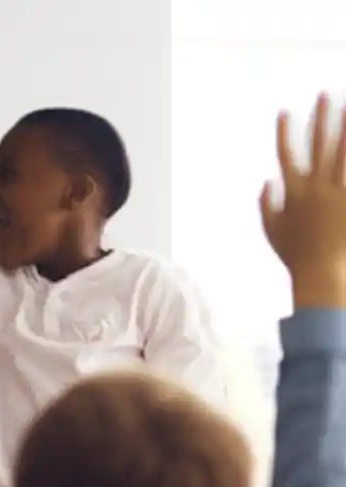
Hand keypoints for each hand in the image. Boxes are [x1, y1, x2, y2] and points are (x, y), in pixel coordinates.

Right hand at [261, 93, 345, 306]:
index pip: (285, 154)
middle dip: (321, 118)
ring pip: (342, 153)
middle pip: (318, 144)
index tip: (285, 112)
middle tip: (326, 95)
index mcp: (293, 192)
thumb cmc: (296, 255)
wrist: (321, 273)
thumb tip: (266, 182)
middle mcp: (314, 187)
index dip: (284, 132)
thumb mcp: (273, 230)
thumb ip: (267, 204)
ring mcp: (336, 193)